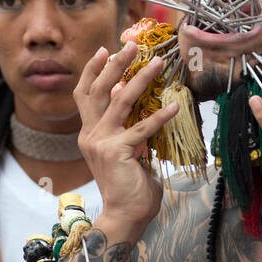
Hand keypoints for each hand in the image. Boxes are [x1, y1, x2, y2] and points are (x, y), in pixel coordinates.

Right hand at [75, 42, 177, 239]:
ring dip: (139, 79)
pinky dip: (160, 116)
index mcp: (89, 134)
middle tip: (132, 45)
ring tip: (158, 64)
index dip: (93, 70)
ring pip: (119, 101)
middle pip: (97, 90)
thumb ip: (127, 128)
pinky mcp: (116, 151)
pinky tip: (175, 105)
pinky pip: (141, 128)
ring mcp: (100, 142)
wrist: (124, 215)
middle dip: (115, 64)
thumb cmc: (130, 187)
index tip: (105, 50)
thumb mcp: (126, 151)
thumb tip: (135, 102)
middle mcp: (90, 135)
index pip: (85, 94)